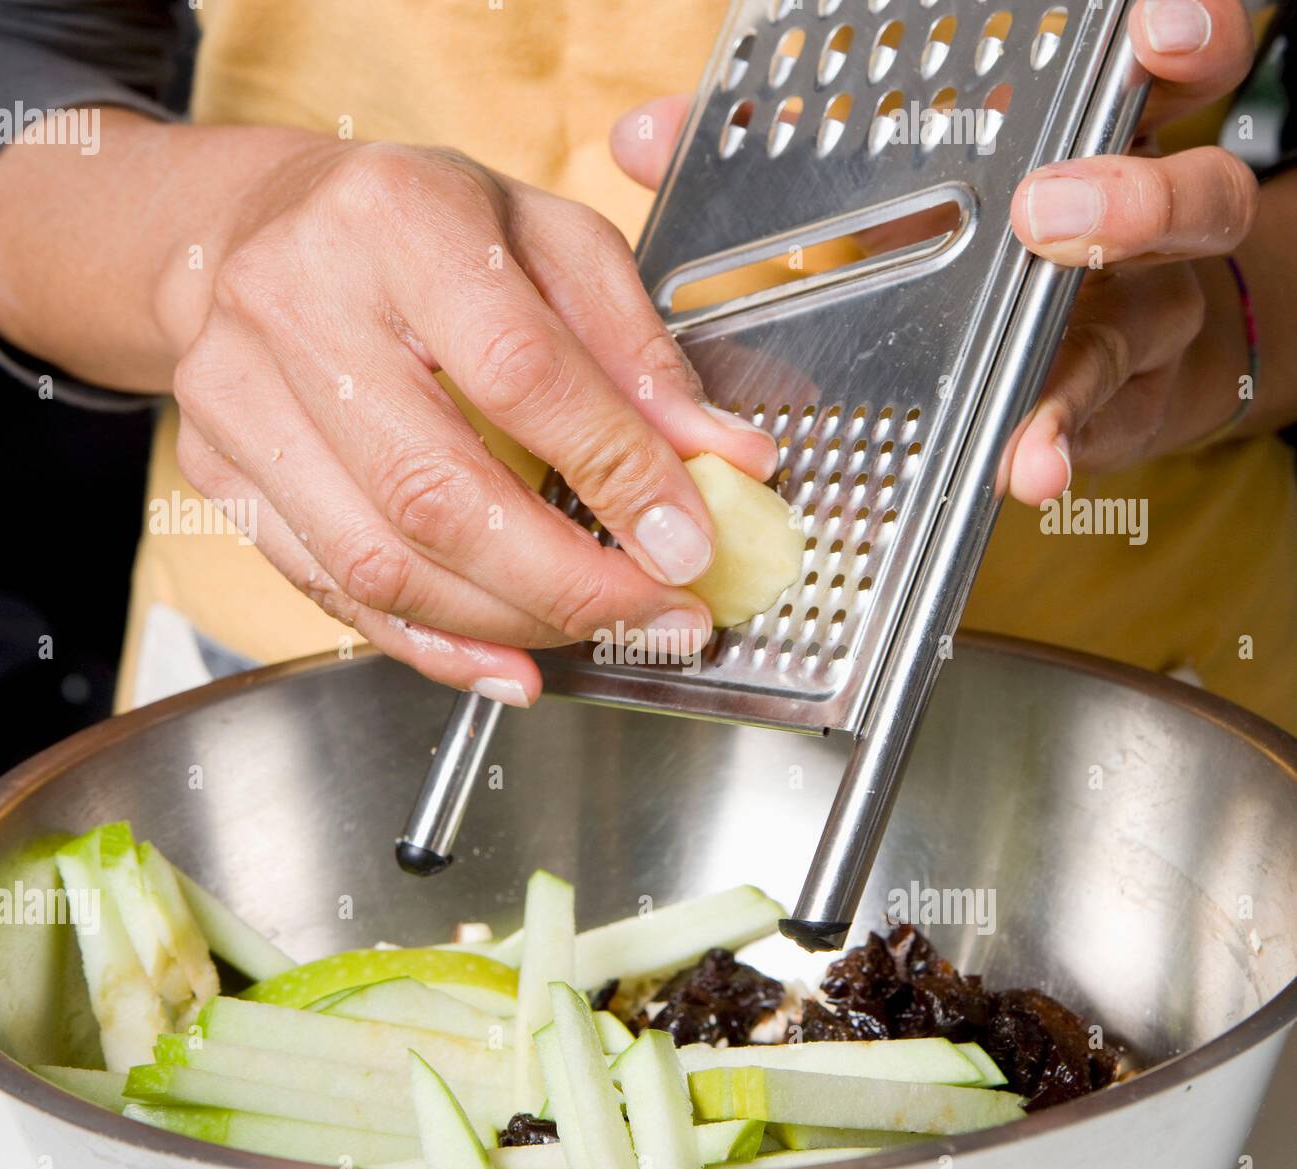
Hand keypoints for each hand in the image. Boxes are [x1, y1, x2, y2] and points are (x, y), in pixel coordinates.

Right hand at [168, 140, 778, 703]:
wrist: (258, 229)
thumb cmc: (421, 228)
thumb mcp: (551, 242)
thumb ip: (638, 352)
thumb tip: (727, 460)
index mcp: (397, 220)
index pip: (520, 374)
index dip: (615, 475)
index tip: (689, 547)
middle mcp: (297, 306)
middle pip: (437, 493)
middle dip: (567, 584)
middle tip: (659, 618)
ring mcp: (240, 398)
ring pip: (380, 563)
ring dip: (509, 625)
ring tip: (600, 636)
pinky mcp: (219, 470)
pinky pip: (331, 593)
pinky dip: (433, 647)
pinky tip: (508, 664)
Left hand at [611, 0, 1257, 506]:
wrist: (1096, 378)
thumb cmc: (974, 269)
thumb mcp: (887, 205)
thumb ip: (773, 167)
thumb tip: (641, 136)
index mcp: (1073, 148)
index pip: (1141, 79)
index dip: (1172, 42)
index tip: (1152, 33)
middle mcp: (1130, 222)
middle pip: (1189, 184)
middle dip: (1128, 189)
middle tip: (1049, 204)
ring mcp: (1141, 316)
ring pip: (1158, 309)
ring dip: (1095, 328)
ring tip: (1048, 315)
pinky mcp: (1127, 407)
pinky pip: (1104, 416)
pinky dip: (1062, 435)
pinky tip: (1032, 462)